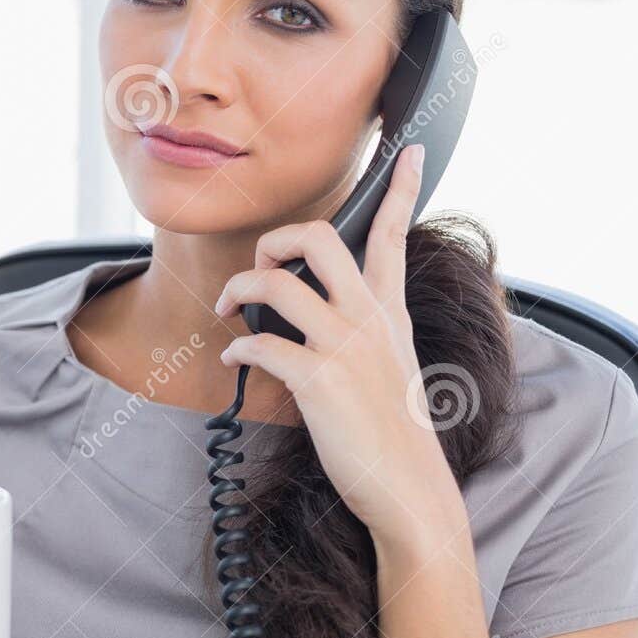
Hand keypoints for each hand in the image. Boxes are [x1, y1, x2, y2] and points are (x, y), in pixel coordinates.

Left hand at [212, 144, 460, 542]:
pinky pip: (258, 342)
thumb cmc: (393, 431)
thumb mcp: (392, 363)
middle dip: (274, 239)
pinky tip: (236, 360)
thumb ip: (365, 327)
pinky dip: (236, 347)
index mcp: (389, 310)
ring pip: (275, 283)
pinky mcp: (318, 380)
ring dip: (237, 290)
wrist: (409, 488)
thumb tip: (318, 310)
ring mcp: (344, 347)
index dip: (400, 188)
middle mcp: (369, 318)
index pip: (395, 234)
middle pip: (318, 237)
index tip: (409, 149)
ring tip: (227, 311)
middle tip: (258, 266)